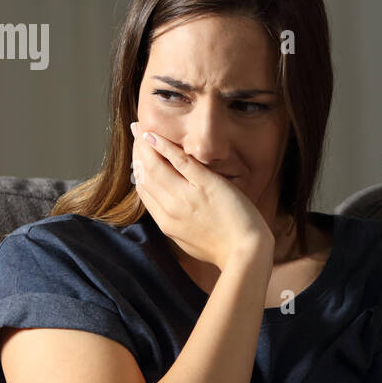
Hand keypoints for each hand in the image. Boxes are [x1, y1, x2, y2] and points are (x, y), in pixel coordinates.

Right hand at [130, 122, 273, 266]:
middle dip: (137, 154)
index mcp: (167, 223)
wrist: (245, 252)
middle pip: (145, 176)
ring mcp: (187, 196)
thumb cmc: (223, 249)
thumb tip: (166, 209)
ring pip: (155, 166)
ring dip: (145, 146)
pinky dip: (164, 146)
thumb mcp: (189, 241)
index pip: (144, 192)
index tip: (138, 159)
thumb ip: (176, 224)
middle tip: (136, 137)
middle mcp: (171, 209)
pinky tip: (153, 135)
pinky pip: (178, 160)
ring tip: (140, 130)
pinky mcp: (205, 184)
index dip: (138, 172)